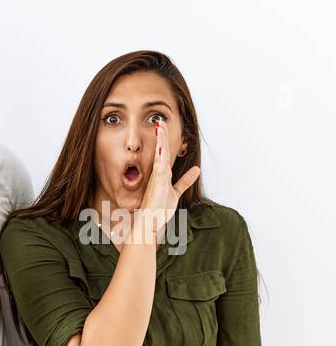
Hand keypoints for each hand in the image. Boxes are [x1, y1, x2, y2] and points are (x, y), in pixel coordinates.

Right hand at [127, 120, 200, 245]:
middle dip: (161, 135)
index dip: (163, 140)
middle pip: (161, 150)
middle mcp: (158, 174)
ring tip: (160, 126)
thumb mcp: (176, 192)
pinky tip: (162, 147)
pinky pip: (160, 167)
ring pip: (160, 155)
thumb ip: (185, 180)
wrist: (149, 224)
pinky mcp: (157, 184)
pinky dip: (161, 157)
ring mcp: (157, 178)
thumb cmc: (159, 210)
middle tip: (160, 121)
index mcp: (162, 175)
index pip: (163, 153)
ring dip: (160, 140)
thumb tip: (195, 169)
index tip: (162, 127)